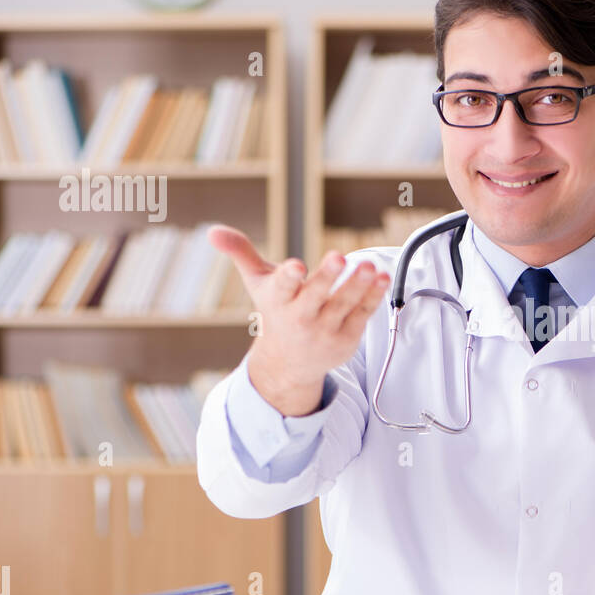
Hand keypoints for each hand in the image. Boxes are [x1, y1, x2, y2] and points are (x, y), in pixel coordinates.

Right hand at [208, 226, 389, 415]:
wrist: (290, 363)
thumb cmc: (276, 312)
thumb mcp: (257, 282)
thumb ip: (240, 252)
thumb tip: (212, 231)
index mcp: (278, 302)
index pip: (282, 288)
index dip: (288, 277)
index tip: (295, 266)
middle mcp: (302, 318)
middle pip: (316, 296)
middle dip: (327, 277)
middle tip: (339, 256)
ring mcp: (326, 330)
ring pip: (344, 305)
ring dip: (357, 285)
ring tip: (369, 265)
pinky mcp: (347, 337)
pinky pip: (362, 314)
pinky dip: (374, 296)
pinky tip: (382, 277)